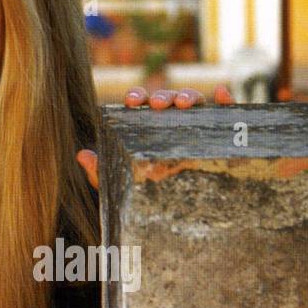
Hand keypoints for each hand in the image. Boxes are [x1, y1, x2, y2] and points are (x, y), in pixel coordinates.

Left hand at [75, 84, 233, 190]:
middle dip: (163, 95)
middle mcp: (172, 119)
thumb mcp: (120, 182)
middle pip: (168, 98)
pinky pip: (225, 114)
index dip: (138, 96)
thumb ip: (99, 170)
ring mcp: (196, 124)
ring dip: (188, 95)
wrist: (175, 212)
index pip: (143, 103)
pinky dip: (225, 99)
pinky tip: (222, 94)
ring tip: (183, 104)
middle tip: (159, 104)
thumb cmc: (145, 188)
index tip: (132, 102)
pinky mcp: (219, 133)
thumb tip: (82, 155)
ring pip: (194, 101)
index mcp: (148, 123)